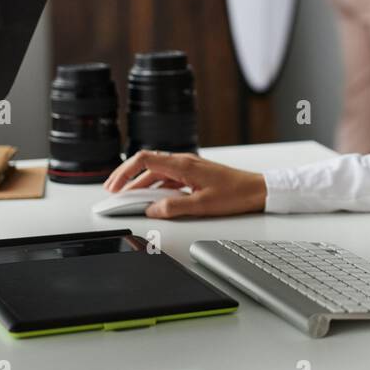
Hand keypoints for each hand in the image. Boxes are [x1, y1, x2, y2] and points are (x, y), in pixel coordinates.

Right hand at [102, 150, 265, 217]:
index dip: (124, 171)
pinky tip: (150, 198)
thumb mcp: (202, 205)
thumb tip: (152, 210)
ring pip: (156, 172)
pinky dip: (154, 187)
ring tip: (127, 198)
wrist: (257, 190)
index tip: (114, 185)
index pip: (144, 159)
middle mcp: (184, 162)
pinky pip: (167, 178)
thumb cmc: (236, 194)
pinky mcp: (193, 175)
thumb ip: (174, 207)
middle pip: (146, 165)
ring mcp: (188, 168)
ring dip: (140, 184)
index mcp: (183, 164)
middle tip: (113, 193)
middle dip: (126, 178)